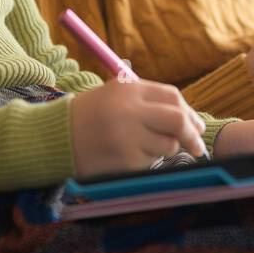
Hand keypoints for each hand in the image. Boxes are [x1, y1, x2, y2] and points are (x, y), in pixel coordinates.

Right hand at [70, 78, 206, 178]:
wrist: (55, 138)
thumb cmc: (89, 115)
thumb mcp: (113, 94)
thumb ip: (148, 99)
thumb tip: (190, 118)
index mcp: (127, 89)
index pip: (172, 96)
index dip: (189, 111)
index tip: (196, 125)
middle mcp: (129, 111)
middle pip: (177, 120)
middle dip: (192, 135)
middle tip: (198, 146)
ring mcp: (127, 137)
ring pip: (168, 145)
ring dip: (165, 149)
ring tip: (144, 147)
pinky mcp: (125, 161)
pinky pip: (151, 163)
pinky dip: (147, 161)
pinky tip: (128, 156)